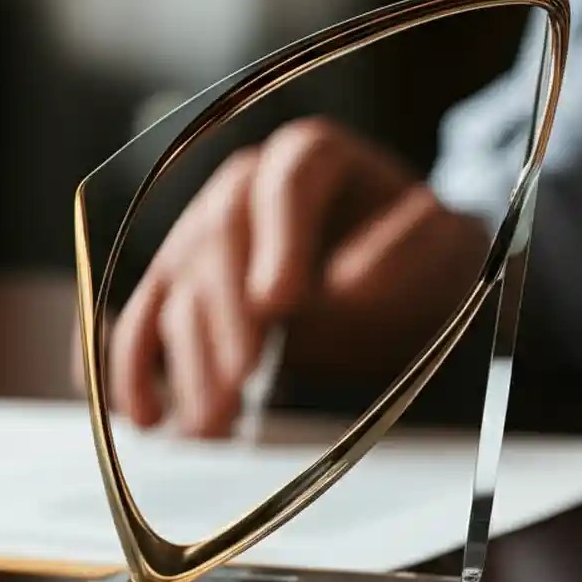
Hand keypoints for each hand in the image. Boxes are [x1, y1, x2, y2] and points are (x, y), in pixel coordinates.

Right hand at [98, 117, 489, 437]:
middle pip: (220, 232)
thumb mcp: (449, 249)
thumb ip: (414, 252)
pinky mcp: (178, 281)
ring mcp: (203, 230)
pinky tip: (140, 414)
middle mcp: (246, 182)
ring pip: (177, 282)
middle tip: (241, 380)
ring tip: (209, 425)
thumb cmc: (426, 256)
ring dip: (186, 358)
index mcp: (314, 156)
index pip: (287, 181)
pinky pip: (142, 316)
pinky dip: (132, 364)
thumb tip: (347, 281)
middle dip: (226, 314)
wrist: (399, 275)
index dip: (279, 239)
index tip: (281, 303)